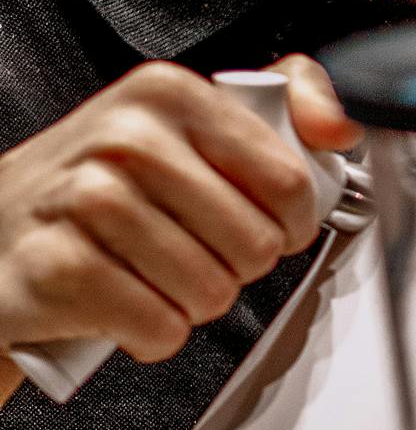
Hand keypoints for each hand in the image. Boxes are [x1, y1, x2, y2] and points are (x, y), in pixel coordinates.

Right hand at [0, 58, 361, 393]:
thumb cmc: (100, 193)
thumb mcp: (182, 130)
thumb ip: (277, 109)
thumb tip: (342, 123)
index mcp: (168, 95)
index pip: (289, 181)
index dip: (287, 221)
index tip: (256, 220)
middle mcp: (125, 138)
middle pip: (256, 245)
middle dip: (234, 267)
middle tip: (188, 252)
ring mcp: (85, 201)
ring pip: (212, 292)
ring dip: (190, 303)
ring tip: (150, 275)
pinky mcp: (60, 268)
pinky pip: (161, 328)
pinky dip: (151, 335)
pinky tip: (122, 306)